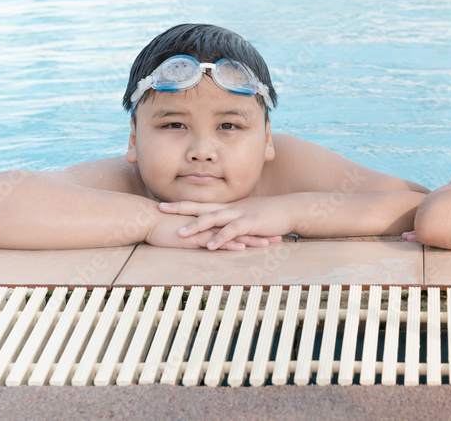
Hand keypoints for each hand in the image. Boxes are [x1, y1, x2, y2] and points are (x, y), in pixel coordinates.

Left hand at [158, 196, 297, 249]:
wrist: (290, 209)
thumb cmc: (270, 215)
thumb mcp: (248, 216)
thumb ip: (233, 222)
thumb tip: (219, 229)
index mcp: (228, 207)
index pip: (200, 204)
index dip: (182, 204)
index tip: (163, 204)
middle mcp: (230, 208)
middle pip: (201, 207)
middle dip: (180, 208)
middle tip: (160, 208)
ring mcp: (240, 214)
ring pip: (213, 218)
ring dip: (196, 226)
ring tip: (180, 233)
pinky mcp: (250, 223)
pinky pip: (231, 230)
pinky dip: (219, 238)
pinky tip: (209, 245)